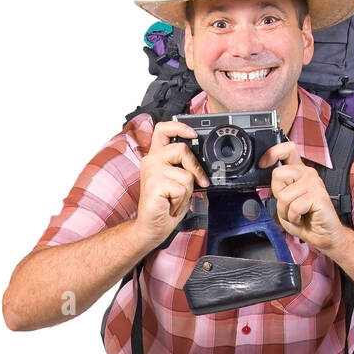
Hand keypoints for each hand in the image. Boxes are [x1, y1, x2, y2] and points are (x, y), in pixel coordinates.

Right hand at [135, 120, 210, 250]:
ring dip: (187, 192)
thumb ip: (184, 168)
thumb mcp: (177, 181)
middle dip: (195, 168)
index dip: (179, 127)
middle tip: (200, 182)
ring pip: (186, 174)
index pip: (163, 129)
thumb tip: (202, 164)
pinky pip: (182, 189)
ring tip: (175, 199)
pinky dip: (182, 201)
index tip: (193, 133)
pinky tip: (171, 205)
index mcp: (156, 157)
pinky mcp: (155, 184)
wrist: (151, 226)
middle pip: (181, 149)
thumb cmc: (165, 205)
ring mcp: (152, 171)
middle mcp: (151, 160)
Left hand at [257, 140, 345, 256]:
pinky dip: (293, 218)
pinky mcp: (318, 196)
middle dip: (278, 195)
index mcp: (299, 172)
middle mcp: (308, 174)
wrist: (323, 235)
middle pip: (278, 174)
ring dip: (285, 211)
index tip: (263, 163)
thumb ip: (278, 189)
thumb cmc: (305, 220)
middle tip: (288, 205)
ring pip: (284, 196)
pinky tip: (302, 217)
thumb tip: (265, 180)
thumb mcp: (284, 202)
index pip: (287, 149)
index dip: (272, 153)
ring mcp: (314, 183)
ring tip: (296, 214)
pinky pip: (294, 207)